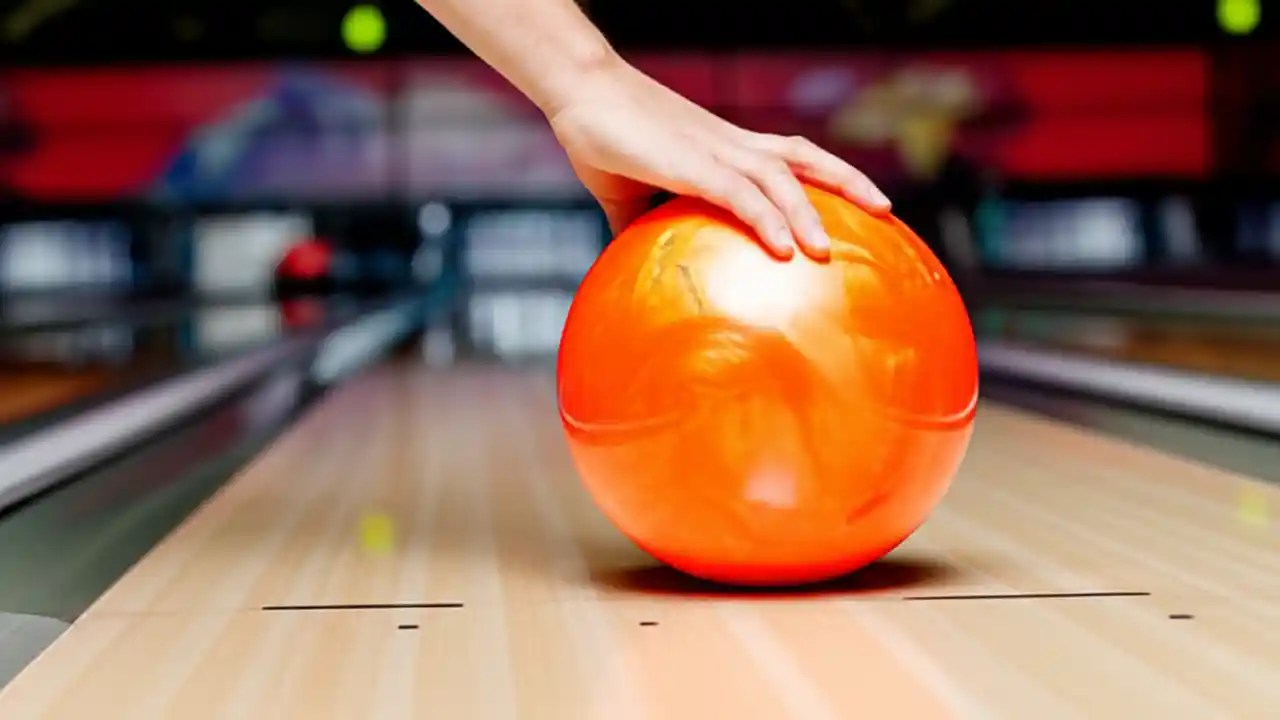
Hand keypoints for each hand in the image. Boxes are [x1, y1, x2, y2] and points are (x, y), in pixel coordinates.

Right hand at [545, 61, 890, 259]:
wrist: (578, 88)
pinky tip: (784, 249)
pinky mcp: (689, 163)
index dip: (829, 175)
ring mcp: (713, 150)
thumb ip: (639, 224)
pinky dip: (767, 219)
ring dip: (810, 212)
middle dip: (848, 182)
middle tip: (886, 211)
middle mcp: (730, 144)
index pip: (790, 156)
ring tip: (830, 251)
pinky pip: (739, 194)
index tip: (861, 200)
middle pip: (805, 157)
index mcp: (722, 147)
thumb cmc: (601, 134)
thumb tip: (633, 264)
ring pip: (780, 178)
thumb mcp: (626, 190)